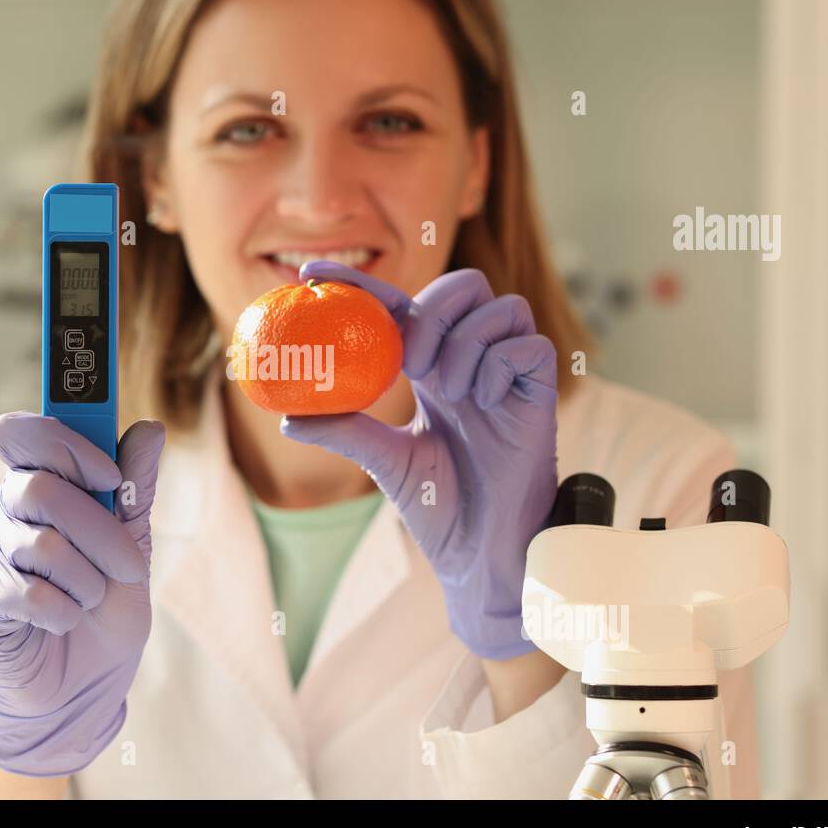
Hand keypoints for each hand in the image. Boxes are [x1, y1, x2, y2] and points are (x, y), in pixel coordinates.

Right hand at [0, 413, 165, 776]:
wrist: (85, 683)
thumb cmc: (107, 607)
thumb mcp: (135, 544)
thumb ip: (135, 487)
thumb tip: (150, 428)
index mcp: (41, 481)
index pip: (24, 433)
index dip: (65, 446)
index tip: (110, 477)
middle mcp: (7, 508)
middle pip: (40, 490)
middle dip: (99, 533)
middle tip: (128, 565)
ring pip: (41, 545)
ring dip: (87, 581)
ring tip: (91, 599)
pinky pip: (27, 593)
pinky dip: (63, 612)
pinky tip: (64, 621)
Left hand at [280, 262, 557, 659]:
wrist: (481, 552)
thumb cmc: (440, 507)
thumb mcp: (385, 461)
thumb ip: (345, 431)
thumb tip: (288, 417)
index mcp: (432, 367)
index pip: (397, 305)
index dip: (359, 282)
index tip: (310, 274)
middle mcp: (470, 360)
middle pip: (464, 285)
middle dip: (433, 309)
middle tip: (413, 362)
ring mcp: (508, 374)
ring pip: (502, 307)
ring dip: (466, 343)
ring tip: (451, 393)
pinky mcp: (540, 394)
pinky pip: (530, 346)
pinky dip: (500, 365)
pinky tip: (482, 403)